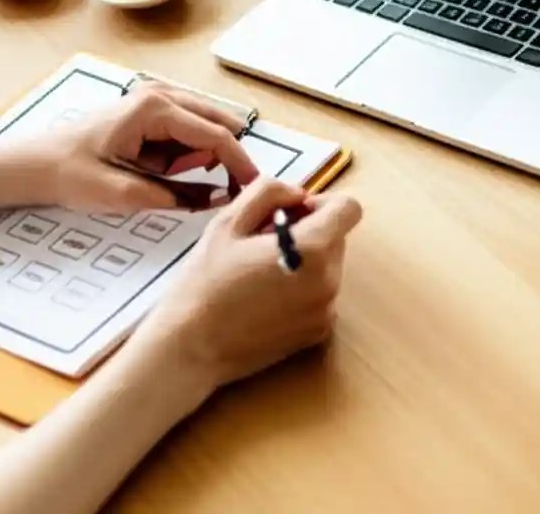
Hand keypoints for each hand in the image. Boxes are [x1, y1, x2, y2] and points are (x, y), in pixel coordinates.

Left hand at [19, 85, 259, 213]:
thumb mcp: (125, 196)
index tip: (251, 191)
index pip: (216, 137)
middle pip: (217, 126)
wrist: (34, 164)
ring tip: (157, 176)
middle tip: (203, 190)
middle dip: (219, 161)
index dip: (239, 166)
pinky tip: (154, 168)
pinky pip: (185, 132)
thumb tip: (217, 197)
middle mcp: (159, 94)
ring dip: (193, 159)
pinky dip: (181, 155)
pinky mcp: (150, 109)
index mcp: (154, 108)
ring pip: (203, 129)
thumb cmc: (70, 174)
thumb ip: (177, 197)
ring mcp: (155, 97)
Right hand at [132, 178, 363, 390]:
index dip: (323, 203)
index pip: (348, 209)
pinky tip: (265, 297)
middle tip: (264, 241)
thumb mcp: (228, 222)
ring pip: (328, 267)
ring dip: (305, 260)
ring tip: (261, 271)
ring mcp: (326, 311)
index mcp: (312, 249)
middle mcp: (329, 281)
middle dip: (309, 231)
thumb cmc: (204, 281)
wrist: (191, 348)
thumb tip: (296, 192)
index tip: (292, 212)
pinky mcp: (318, 334)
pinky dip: (302, 289)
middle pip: (337, 238)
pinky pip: (321, 296)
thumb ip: (268, 192)